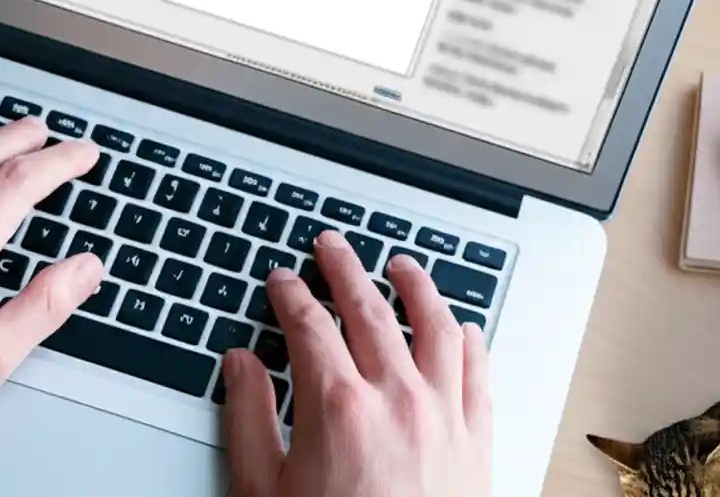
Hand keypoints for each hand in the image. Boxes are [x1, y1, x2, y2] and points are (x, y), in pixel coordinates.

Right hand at [222, 231, 491, 496]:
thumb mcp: (264, 489)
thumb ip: (249, 418)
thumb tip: (240, 367)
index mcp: (339, 404)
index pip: (310, 324)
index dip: (291, 294)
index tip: (282, 280)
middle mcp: (398, 396)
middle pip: (370, 309)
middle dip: (346, 269)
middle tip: (332, 245)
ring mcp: (444, 413)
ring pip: (435, 326)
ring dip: (416, 287)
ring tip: (402, 266)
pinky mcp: (477, 437)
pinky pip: (479, 372)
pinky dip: (470, 340)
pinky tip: (462, 327)